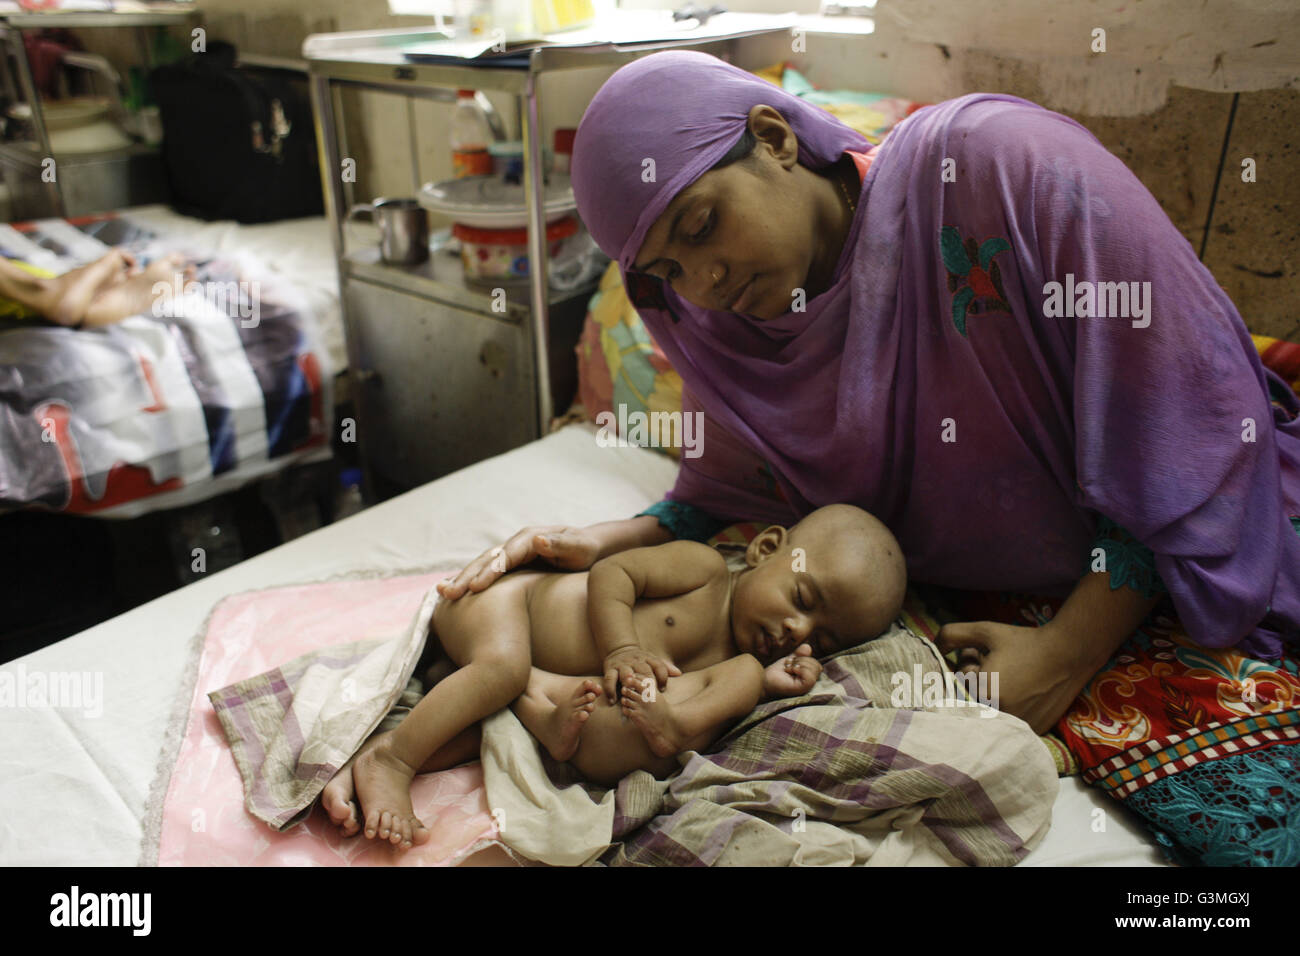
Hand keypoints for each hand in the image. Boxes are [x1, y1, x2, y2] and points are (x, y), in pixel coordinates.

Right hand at [437, 525, 600, 599]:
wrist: (589, 548)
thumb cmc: (586, 550)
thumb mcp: (579, 547)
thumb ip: (560, 545)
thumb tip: (536, 540)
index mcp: (530, 539)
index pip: (506, 556)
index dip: (490, 571)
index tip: (476, 587)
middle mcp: (516, 545)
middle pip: (487, 560)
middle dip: (467, 576)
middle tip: (446, 593)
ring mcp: (511, 555)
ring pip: (482, 567)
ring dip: (463, 580)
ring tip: (442, 595)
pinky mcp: (510, 567)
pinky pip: (487, 574)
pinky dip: (471, 583)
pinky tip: (456, 596)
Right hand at [602, 646, 680, 704]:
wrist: (619, 649)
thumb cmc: (640, 660)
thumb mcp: (652, 660)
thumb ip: (665, 667)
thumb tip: (679, 673)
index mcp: (648, 658)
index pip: (658, 666)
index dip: (662, 677)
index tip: (663, 689)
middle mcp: (635, 661)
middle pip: (643, 670)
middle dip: (647, 682)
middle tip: (649, 695)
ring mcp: (622, 665)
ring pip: (625, 673)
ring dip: (628, 683)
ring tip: (628, 693)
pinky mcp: (610, 669)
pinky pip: (609, 679)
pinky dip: (610, 690)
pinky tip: (613, 701)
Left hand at [761, 644, 821, 698]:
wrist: (764, 680)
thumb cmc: (775, 673)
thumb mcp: (790, 661)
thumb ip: (799, 655)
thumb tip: (807, 647)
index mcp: (808, 677)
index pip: (816, 664)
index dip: (803, 659)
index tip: (790, 663)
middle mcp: (810, 684)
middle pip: (816, 665)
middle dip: (800, 660)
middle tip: (788, 666)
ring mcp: (807, 688)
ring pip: (814, 669)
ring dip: (798, 664)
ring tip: (788, 670)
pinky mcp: (803, 689)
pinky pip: (810, 677)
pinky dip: (800, 669)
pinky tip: (791, 671)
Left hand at [935, 619, 1090, 734]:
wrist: (1069, 653)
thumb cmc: (1024, 641)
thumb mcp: (985, 630)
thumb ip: (953, 634)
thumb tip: (934, 645)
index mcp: (986, 692)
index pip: (963, 681)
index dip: (972, 663)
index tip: (986, 654)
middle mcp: (1001, 713)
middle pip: (976, 697)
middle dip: (982, 679)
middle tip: (1001, 663)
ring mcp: (1021, 726)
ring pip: (994, 710)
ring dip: (997, 695)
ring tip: (1014, 677)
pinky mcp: (1036, 730)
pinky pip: (1012, 722)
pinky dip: (1014, 708)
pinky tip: (1026, 691)